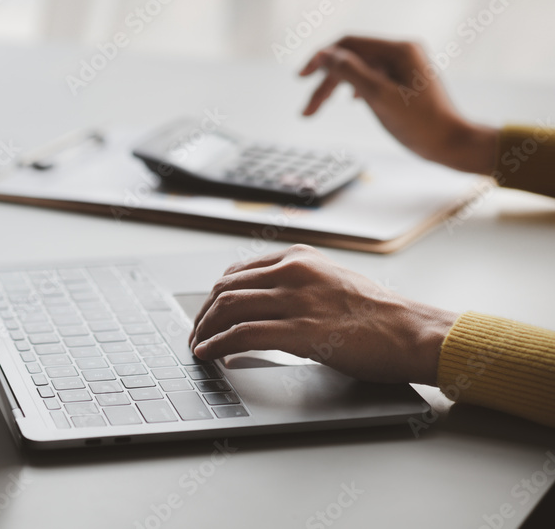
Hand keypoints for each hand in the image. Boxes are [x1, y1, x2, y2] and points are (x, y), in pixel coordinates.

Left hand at [188, 245, 457, 384]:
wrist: (416, 332)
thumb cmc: (382, 315)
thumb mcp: (333, 282)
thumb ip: (298, 287)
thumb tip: (263, 307)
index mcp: (300, 257)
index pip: (238, 271)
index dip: (215, 296)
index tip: (207, 312)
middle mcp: (294, 272)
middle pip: (227, 288)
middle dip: (204, 313)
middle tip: (196, 333)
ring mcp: (297, 300)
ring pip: (229, 308)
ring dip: (205, 330)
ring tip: (198, 346)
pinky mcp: (301, 331)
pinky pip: (243, 335)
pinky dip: (218, 345)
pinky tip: (210, 355)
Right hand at [299, 35, 497, 174]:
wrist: (452, 143)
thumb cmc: (420, 123)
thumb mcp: (379, 97)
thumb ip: (350, 71)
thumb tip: (324, 55)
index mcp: (399, 50)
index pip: (348, 44)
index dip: (320, 59)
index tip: (301, 78)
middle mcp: (402, 52)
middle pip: (351, 59)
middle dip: (326, 82)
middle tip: (307, 109)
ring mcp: (404, 66)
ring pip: (359, 71)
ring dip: (336, 89)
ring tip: (317, 111)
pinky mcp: (404, 81)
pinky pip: (371, 78)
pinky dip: (353, 90)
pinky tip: (350, 102)